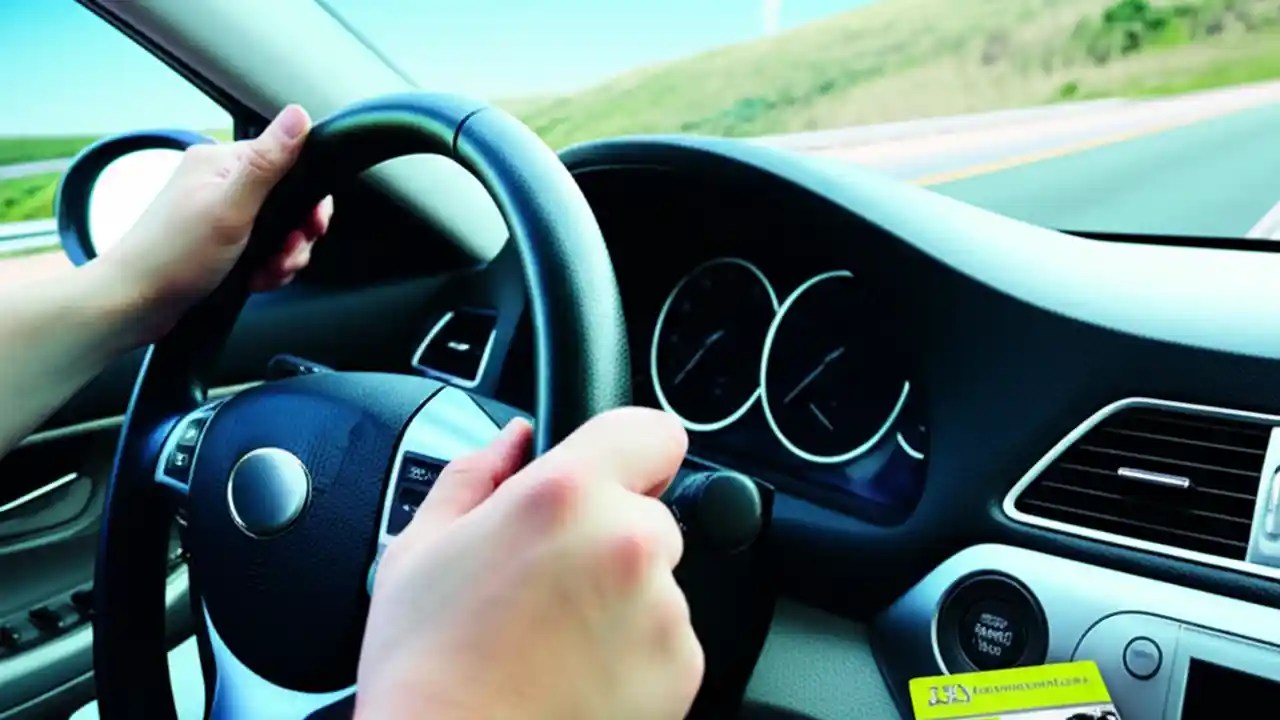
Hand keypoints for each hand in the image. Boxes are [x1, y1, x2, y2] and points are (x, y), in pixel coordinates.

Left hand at [94, 105, 331, 343]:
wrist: (135, 304)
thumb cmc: (175, 256)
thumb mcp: (230, 207)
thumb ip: (268, 163)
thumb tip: (299, 113)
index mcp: (222, 162)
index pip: (289, 162)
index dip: (309, 196)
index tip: (311, 225)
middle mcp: (222, 182)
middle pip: (289, 199)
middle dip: (298, 234)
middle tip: (287, 256)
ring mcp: (222, 213)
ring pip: (281, 228)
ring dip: (285, 255)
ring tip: (269, 272)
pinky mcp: (222, 241)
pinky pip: (264, 248)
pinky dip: (268, 266)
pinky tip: (258, 280)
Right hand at [356, 409, 702, 719]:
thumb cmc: (426, 669)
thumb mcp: (421, 548)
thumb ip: (477, 474)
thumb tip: (514, 439)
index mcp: (565, 496)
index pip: (652, 431)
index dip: (631, 450)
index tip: (612, 474)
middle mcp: (627, 544)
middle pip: (648, 514)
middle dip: (608, 536)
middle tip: (547, 581)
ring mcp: (662, 611)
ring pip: (658, 580)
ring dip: (622, 597)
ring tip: (554, 637)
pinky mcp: (681, 669)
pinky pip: (668, 638)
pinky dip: (635, 651)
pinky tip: (575, 671)